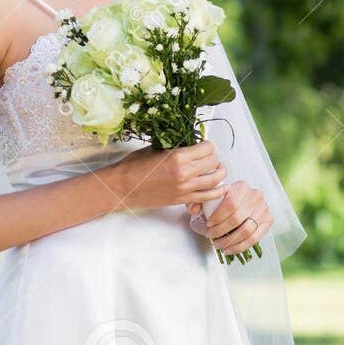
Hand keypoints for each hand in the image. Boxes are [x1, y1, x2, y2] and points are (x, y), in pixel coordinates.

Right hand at [112, 141, 227, 213]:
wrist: (122, 187)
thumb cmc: (133, 167)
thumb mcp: (155, 149)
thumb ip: (176, 147)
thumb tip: (190, 145)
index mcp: (178, 157)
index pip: (208, 148)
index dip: (208, 146)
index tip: (204, 146)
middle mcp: (185, 173)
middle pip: (214, 162)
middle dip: (214, 158)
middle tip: (209, 157)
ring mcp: (185, 188)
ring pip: (216, 179)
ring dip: (219, 173)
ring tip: (217, 170)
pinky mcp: (183, 199)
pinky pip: (208, 196)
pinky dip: (218, 191)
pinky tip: (221, 187)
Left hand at [187, 179, 271, 261]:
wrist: (240, 200)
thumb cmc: (222, 199)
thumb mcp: (209, 197)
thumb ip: (198, 201)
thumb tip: (194, 210)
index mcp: (241, 187)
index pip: (231, 203)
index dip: (218, 216)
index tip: (208, 224)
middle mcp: (255, 196)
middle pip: (237, 218)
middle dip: (221, 231)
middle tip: (210, 236)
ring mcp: (264, 209)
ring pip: (247, 230)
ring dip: (230, 241)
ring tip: (218, 245)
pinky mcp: (268, 221)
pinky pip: (255, 238)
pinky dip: (240, 247)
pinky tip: (229, 250)